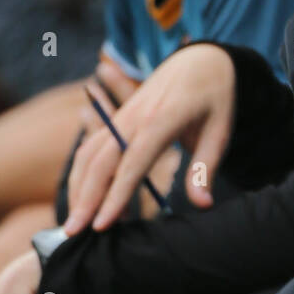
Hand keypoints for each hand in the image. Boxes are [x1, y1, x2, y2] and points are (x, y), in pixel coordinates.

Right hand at [65, 44, 235, 232]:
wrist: (202, 60)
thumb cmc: (216, 98)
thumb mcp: (220, 131)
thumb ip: (206, 168)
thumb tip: (203, 205)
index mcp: (163, 120)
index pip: (133, 163)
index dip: (115, 195)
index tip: (101, 225)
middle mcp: (135, 117)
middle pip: (101, 161)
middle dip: (84, 198)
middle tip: (73, 233)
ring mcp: (123, 116)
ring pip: (89, 153)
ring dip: (77, 187)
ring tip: (73, 222)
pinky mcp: (118, 118)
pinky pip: (91, 145)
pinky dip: (81, 172)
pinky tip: (81, 196)